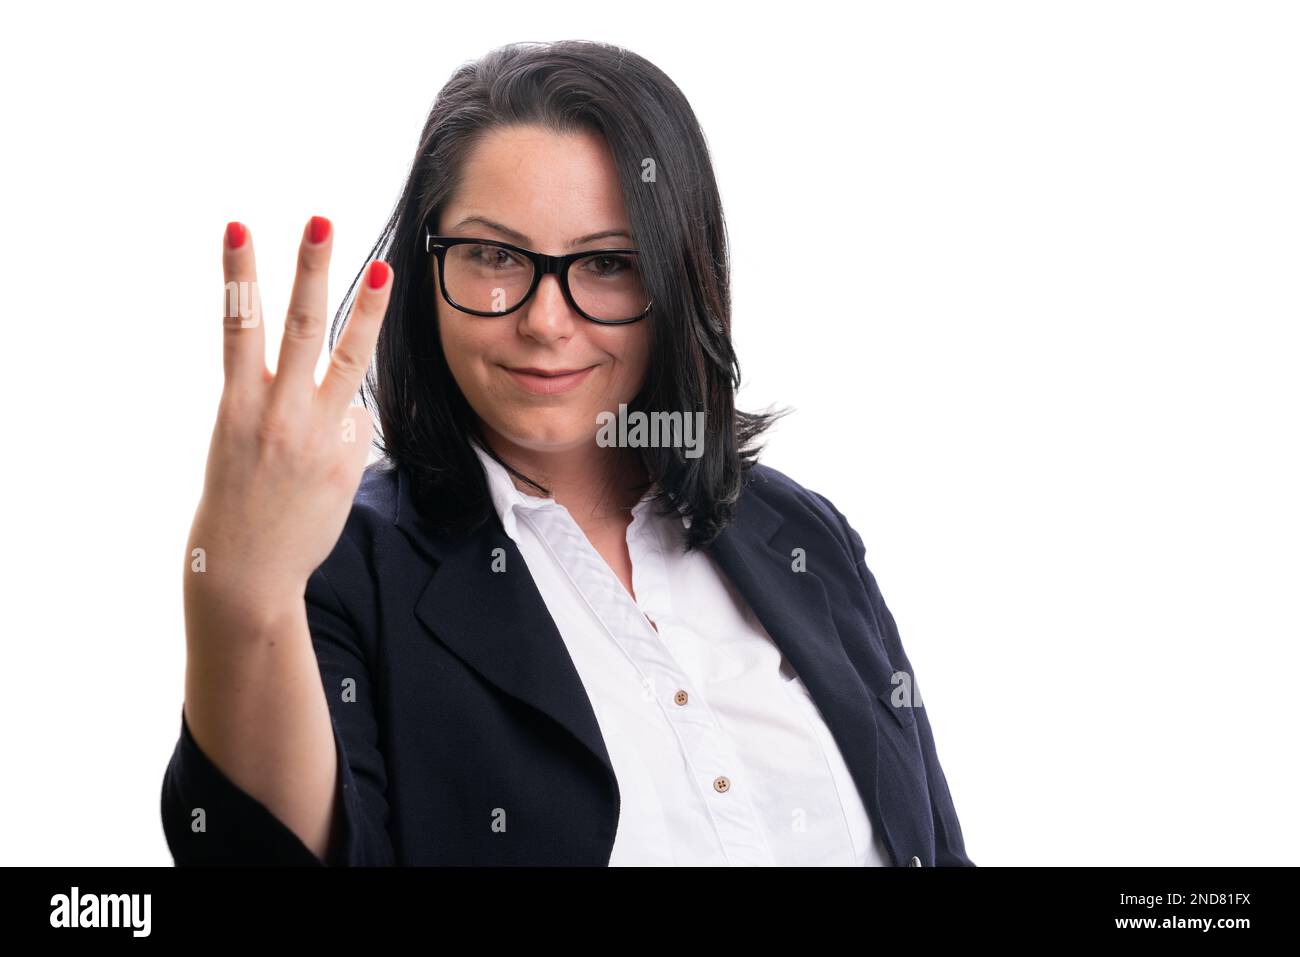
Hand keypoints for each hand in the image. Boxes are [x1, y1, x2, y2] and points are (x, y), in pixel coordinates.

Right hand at [186, 217, 391, 620]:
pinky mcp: (346, 459)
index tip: (239, 225)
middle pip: (298, 325)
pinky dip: (346, 432)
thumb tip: (337, 387)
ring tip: (385, 268)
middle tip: (320, 220)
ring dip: (366, 309)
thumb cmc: (240, 498)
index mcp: (237, 402)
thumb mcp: (239, 438)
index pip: (238, 324)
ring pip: (347, 359)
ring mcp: (314, 434)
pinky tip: (325, 467)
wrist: (246, 567)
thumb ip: (278, 399)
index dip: (238, 273)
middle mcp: (275, 411)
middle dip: (310, 269)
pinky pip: (357, 424)